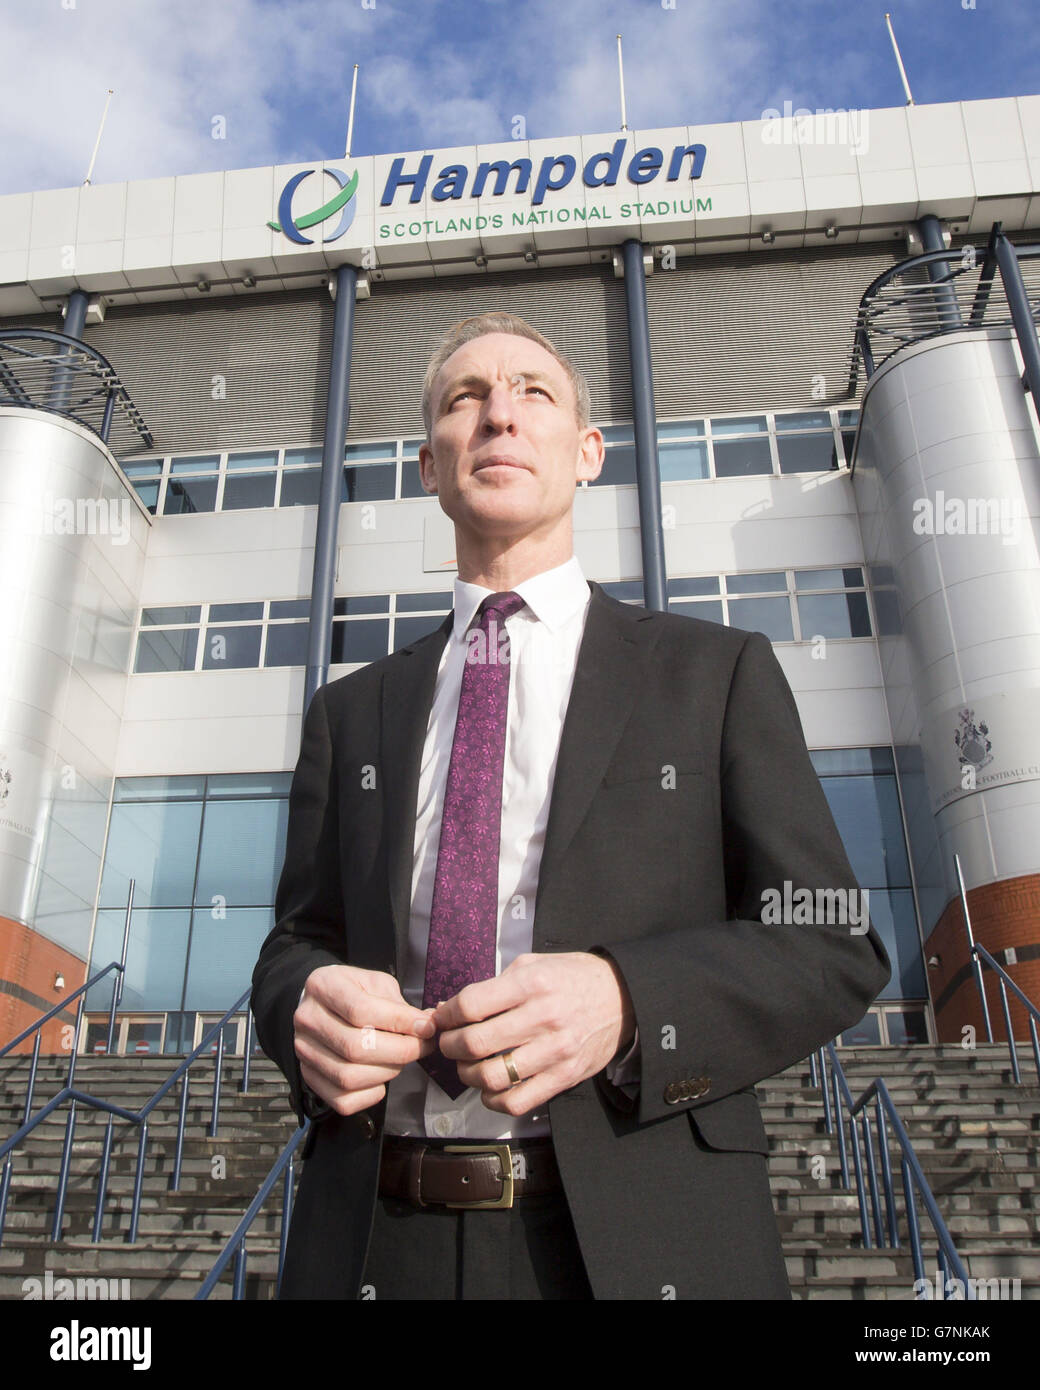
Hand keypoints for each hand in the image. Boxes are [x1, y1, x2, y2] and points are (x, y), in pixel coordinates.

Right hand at [294, 964, 436, 1116]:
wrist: (322, 1005)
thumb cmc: (352, 992)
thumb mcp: (375, 983)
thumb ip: (398, 1004)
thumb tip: (426, 1026)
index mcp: (323, 986)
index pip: (361, 1010)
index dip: (399, 1022)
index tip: (426, 1027)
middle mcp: (308, 1019)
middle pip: (355, 1047)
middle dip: (400, 1051)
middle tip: (421, 1046)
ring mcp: (304, 1051)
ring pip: (349, 1077)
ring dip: (387, 1072)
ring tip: (400, 1058)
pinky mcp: (309, 1077)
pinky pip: (343, 1100)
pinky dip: (370, 1094)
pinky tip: (380, 1077)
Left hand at [433, 952, 635, 1115]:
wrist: (623, 997)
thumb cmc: (572, 978)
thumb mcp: (534, 965)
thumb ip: (493, 985)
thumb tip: (450, 1007)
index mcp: (531, 984)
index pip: (471, 1005)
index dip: (446, 1015)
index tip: (442, 1018)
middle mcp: (542, 1017)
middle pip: (475, 1043)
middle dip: (450, 1046)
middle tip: (449, 1043)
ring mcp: (555, 1051)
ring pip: (491, 1076)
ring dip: (468, 1074)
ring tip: (468, 1065)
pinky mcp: (564, 1076)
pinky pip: (517, 1101)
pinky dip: (494, 1100)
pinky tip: (490, 1088)